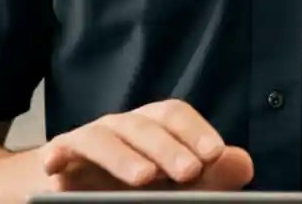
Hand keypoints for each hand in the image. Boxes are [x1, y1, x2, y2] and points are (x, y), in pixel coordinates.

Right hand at [39, 99, 253, 191]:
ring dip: (124, 157)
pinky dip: (57, 159)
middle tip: (189, 171)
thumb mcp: (174, 183)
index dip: (195, 131)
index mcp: (151, 126)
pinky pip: (57, 153)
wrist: (70, 186)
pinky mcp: (57, 158)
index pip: (174, 115)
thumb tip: (245, 164)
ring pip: (103, 138)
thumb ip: (210, 177)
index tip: (215, 154)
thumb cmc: (129, 185)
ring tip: (144, 178)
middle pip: (144, 125)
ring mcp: (87, 140)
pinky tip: (60, 173)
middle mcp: (121, 126)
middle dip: (168, 147)